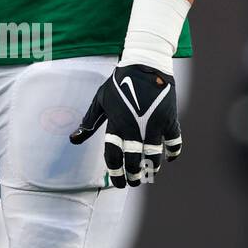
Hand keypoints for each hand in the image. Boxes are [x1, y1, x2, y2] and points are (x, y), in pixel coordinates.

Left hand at [69, 63, 181, 186]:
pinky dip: (173, 152)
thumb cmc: (119, 82)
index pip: (114, 157)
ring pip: (154, 156)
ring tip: (149, 172)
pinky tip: (169, 158)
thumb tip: (73, 139)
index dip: (115, 173)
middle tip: (134, 181)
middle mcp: (135, 129)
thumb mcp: (100, 101)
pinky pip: (174, 142)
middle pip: (133, 162)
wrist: (145, 64)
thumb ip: (89, 122)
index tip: (118, 182)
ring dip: (151, 168)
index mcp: (116, 125)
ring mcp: (154, 125)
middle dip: (133, 176)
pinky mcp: (169, 120)